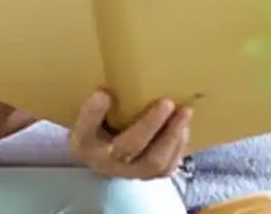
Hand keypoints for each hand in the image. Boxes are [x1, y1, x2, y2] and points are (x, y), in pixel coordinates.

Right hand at [68, 89, 190, 179]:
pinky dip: (179, 147)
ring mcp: (131, 173)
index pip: (86, 131)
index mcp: (86, 146)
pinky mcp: (150, 176)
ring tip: (184, 112)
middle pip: (130, 147)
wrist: (104, 158)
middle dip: (151, 124)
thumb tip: (105, 95)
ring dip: (172, 136)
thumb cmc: (96, 130)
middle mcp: (108, 163)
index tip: (103, 93)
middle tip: (167, 102)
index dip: (94, 113)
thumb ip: (93, 109)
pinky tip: (184, 128)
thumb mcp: (87, 119)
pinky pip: (168, 168)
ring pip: (155, 162)